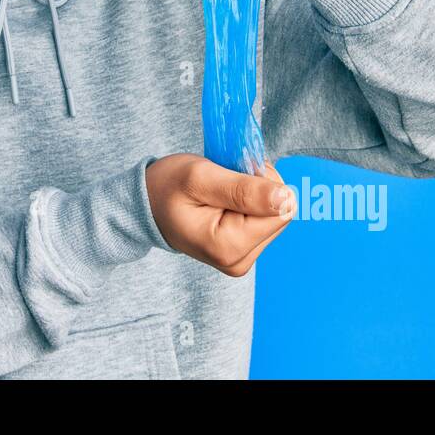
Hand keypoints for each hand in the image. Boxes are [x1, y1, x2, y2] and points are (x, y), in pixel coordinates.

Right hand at [145, 154, 295, 275]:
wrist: (148, 203)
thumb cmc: (168, 186)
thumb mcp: (200, 177)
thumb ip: (243, 189)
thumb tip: (285, 199)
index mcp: (228, 247)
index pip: (281, 210)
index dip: (262, 182)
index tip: (233, 173)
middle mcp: (239, 261)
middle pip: (281, 214)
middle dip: (260, 187)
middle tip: (226, 179)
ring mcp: (242, 258)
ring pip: (276, 215)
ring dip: (255, 192)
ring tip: (223, 188)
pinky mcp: (244, 251)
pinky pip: (266, 220)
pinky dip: (251, 201)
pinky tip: (227, 198)